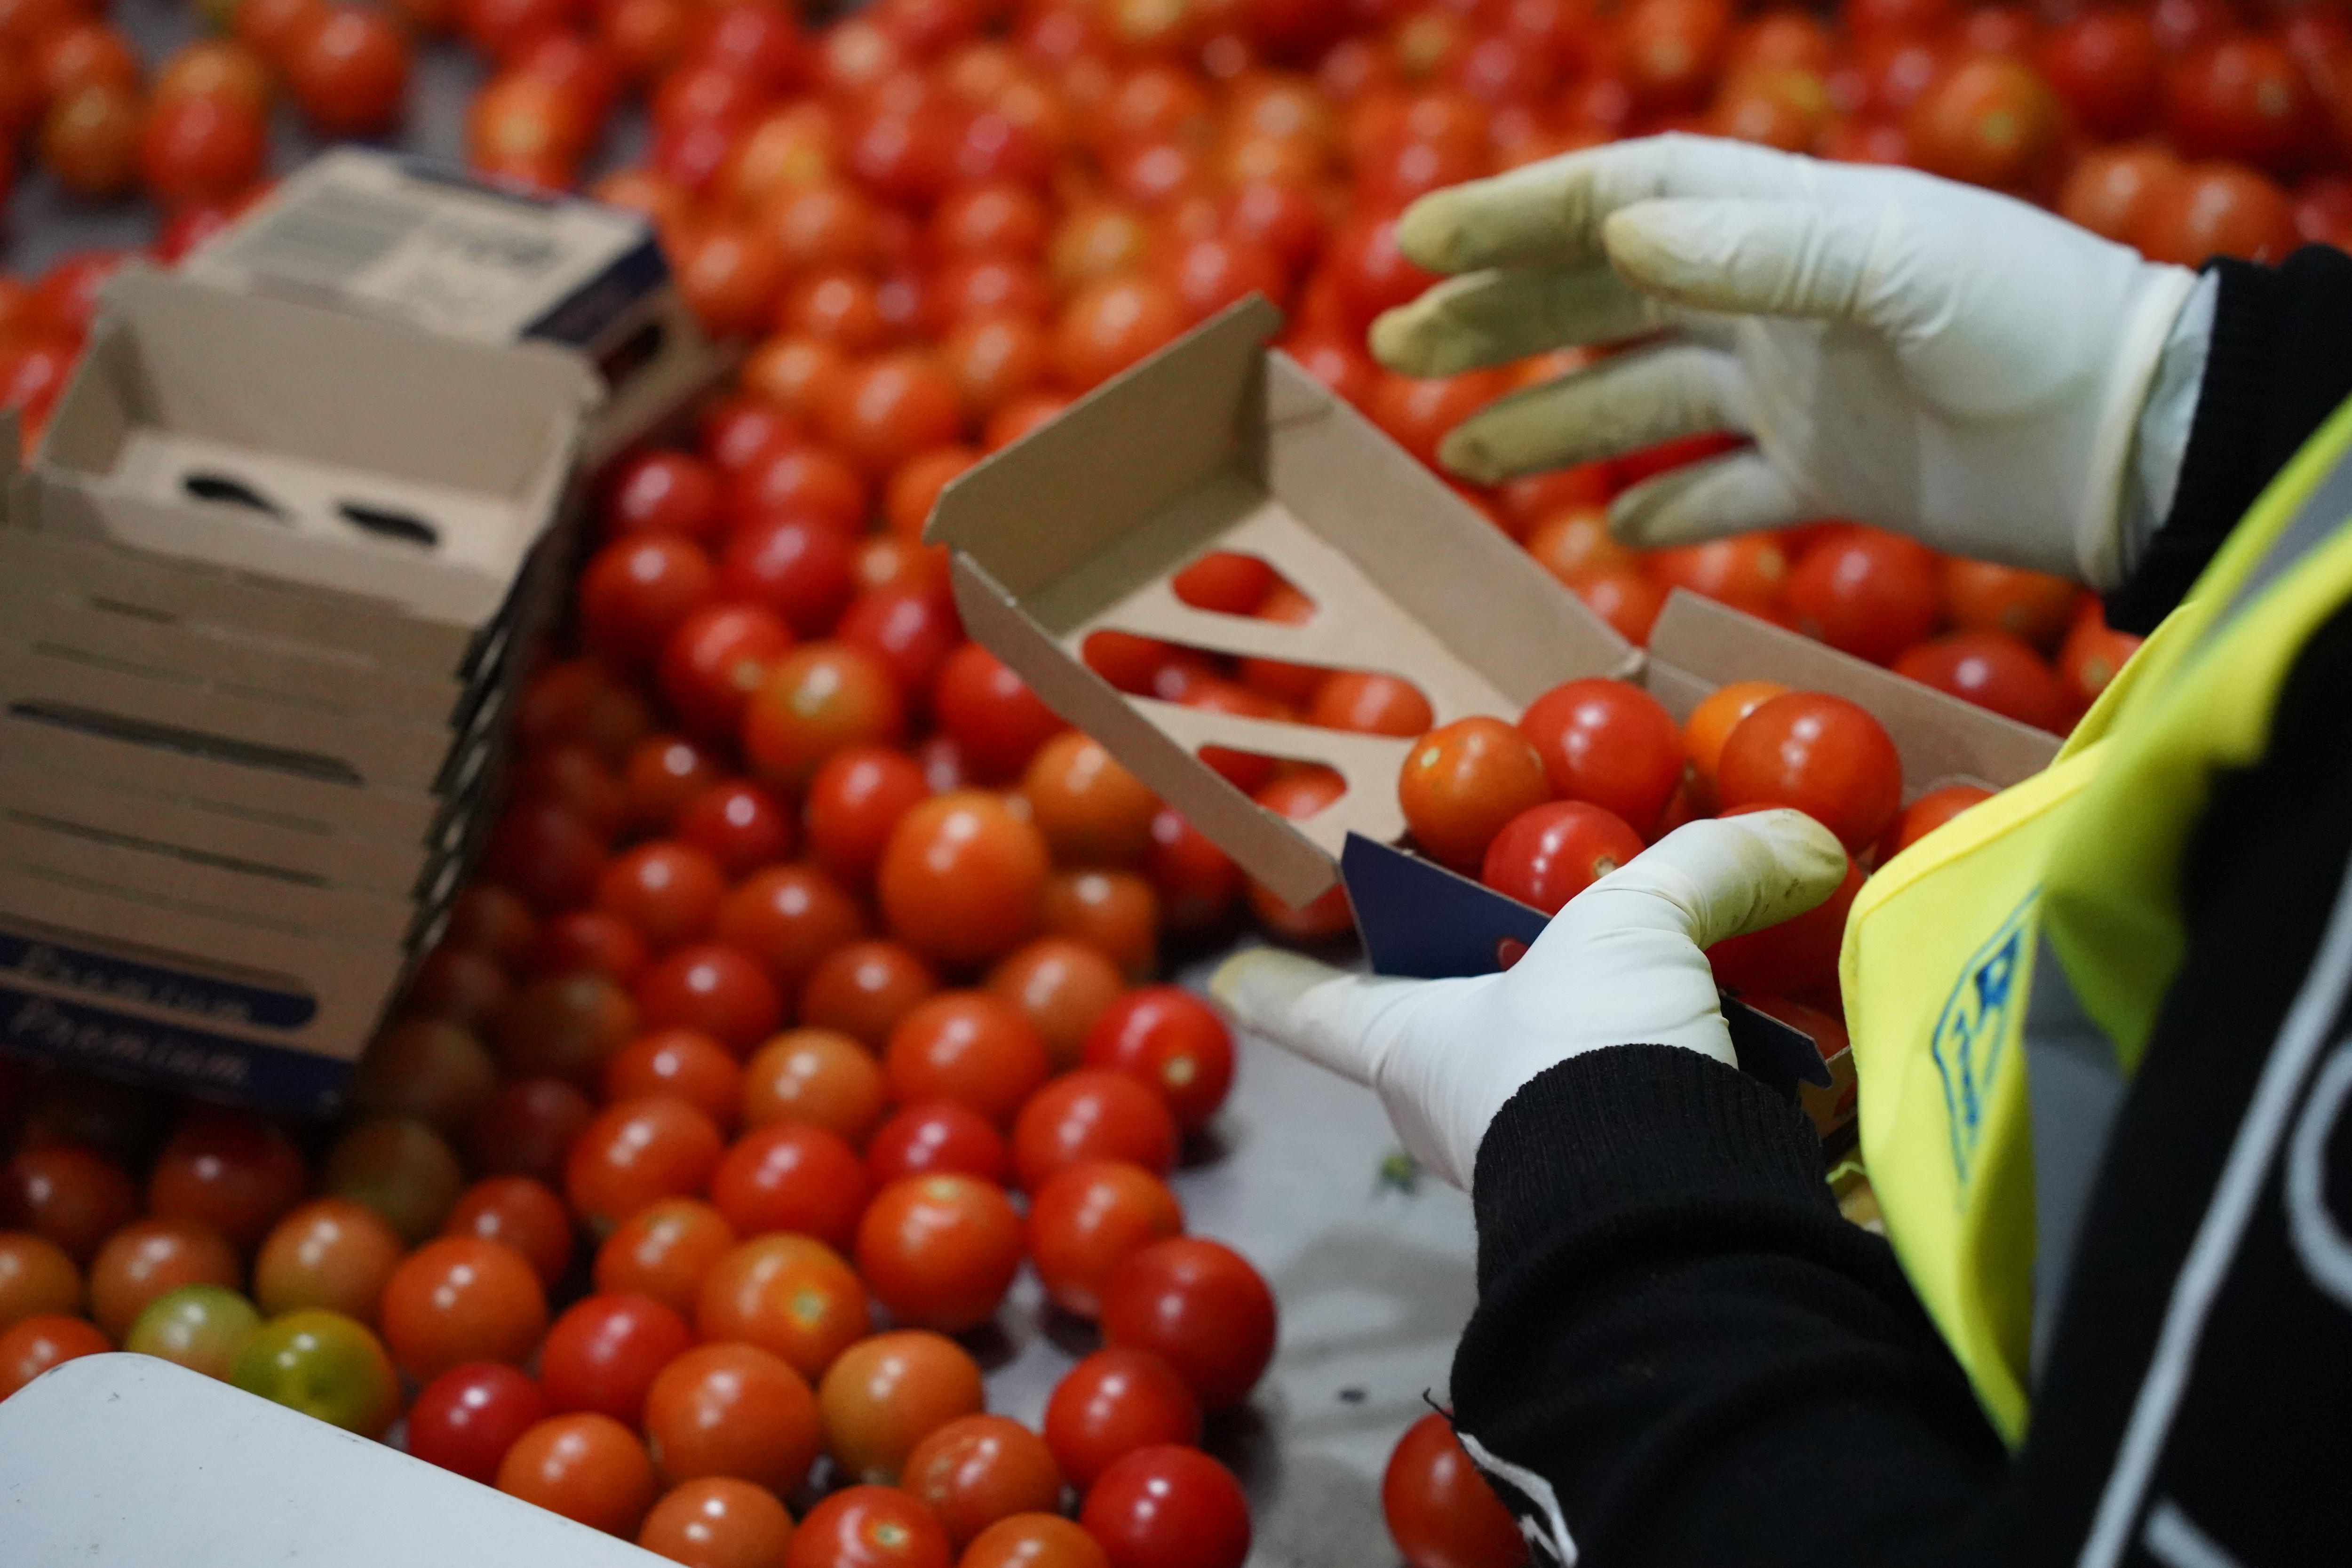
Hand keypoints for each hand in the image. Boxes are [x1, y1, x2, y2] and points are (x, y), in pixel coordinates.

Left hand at [1209, 810, 1845, 1188]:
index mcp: (1407, 1039)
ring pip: (1545, 1072)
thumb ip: (1707, 865)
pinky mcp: (1616, 1186)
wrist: (1662, 1210)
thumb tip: (1797, 839)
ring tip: (1660, 965)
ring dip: (1592, 1028)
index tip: (1227, 973)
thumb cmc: (1584, 1053)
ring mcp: (1531, 1153)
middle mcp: (1454, 1102)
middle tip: (1505, 932)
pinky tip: (1741, 1036)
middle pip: (1438, 1033)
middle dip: (1470, 990)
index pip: (1313, 1008)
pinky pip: (1635, 1111)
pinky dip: (1680, 1073)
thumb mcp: (1634, 924)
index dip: (1272, 985)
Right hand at [1370, 134, 2199, 587]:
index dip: (1515, 217)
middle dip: (1495, 319)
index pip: (1618, 203)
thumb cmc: (2028, 322)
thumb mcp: (1899, 267)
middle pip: (1601, 300)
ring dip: (1547, 421)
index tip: (1419, 241)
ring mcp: (1790, 390)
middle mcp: (1768, 301)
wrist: (2129, 436)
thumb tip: (1622, 244)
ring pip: (1638, 401)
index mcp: (1779, 224)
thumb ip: (1760, 256)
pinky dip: (1662, 512)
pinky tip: (1607, 532)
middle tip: (1393, 346)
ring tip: (1462, 451)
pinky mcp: (1822, 474)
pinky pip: (1717, 493)